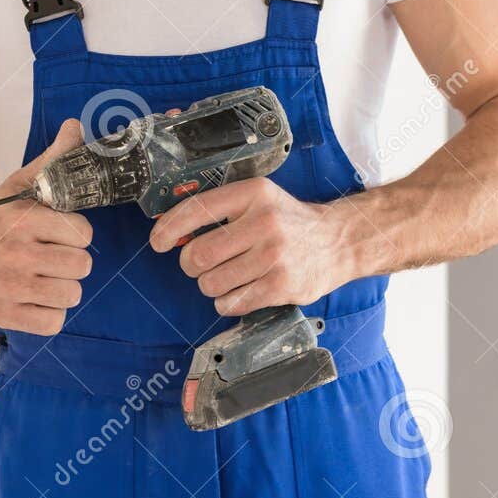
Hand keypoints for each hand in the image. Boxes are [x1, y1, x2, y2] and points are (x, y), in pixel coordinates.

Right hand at [0, 119, 91, 335]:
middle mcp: (17, 255)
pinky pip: (54, 322)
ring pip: (72, 295)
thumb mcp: (19, 185)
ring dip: (62, 287)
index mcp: (23, 221)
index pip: (83, 233)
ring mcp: (10, 288)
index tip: (59, 233)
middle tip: (52, 256)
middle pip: (82, 266)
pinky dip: (49, 313)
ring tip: (44, 276)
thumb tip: (75, 125)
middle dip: (71, 261)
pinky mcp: (5, 316)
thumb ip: (53, 159)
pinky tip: (35, 298)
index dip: (75, 233)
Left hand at [149, 175, 342, 315]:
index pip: (198, 209)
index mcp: (254, 194)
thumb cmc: (290, 222)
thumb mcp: (259, 200)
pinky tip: (240, 290)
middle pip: (200, 254)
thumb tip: (172, 230)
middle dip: (190, 264)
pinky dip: (226, 301)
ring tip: (226, 277)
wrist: (338, 241)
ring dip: (210, 285)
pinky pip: (231, 303)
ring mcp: (274, 257)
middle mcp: (264, 222)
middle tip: (198, 264)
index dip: (169, 228)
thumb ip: (221, 209)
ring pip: (211, 282)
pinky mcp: (281, 286)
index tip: (158, 241)